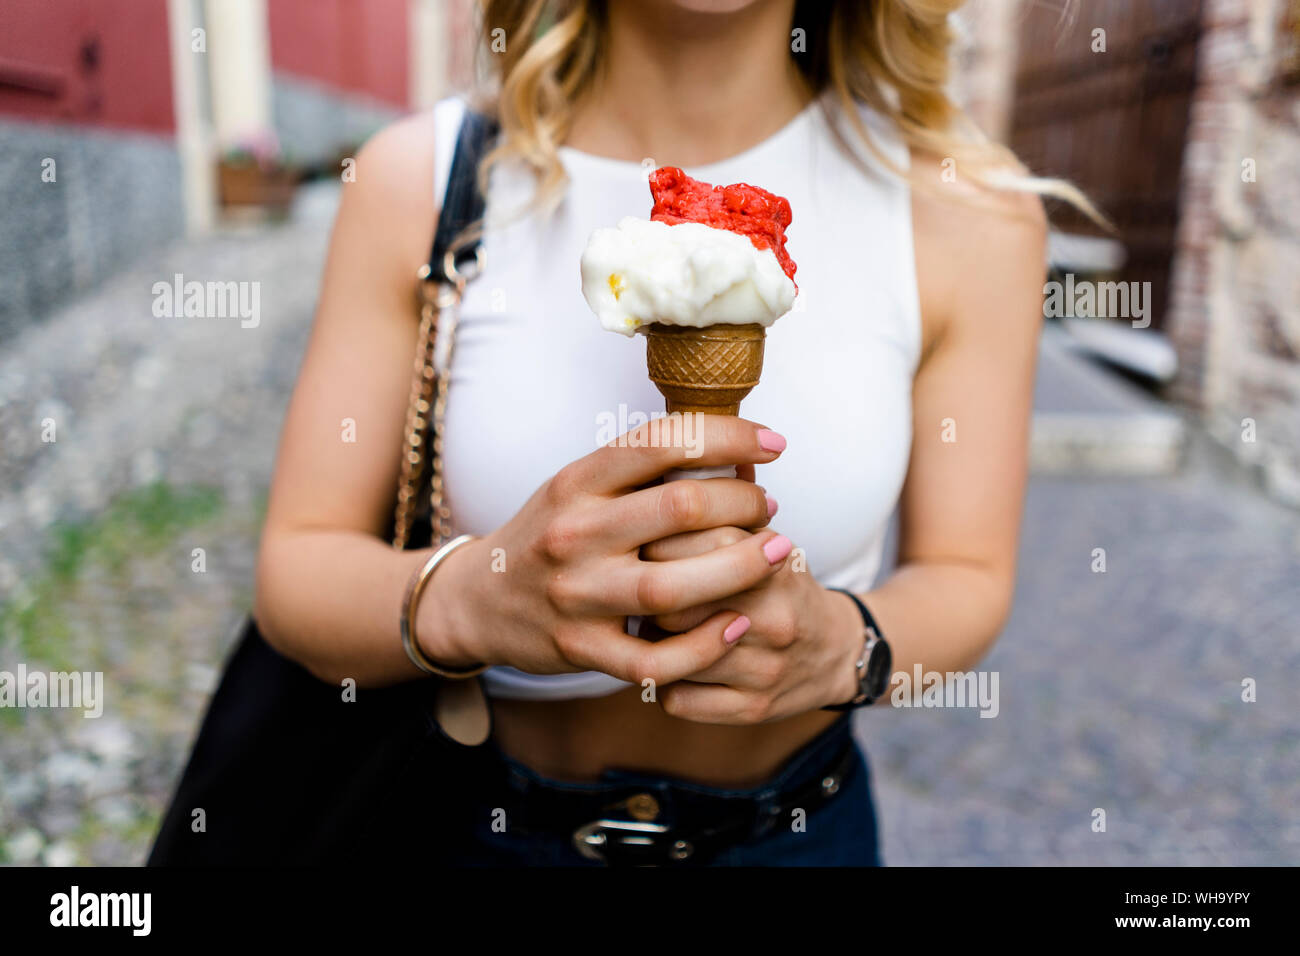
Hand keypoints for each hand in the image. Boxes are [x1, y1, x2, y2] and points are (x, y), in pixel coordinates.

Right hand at [420, 416, 791, 688]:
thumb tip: (729, 446)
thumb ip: (639, 471)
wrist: (478, 600)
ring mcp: (575, 595)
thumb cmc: (549, 535)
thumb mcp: (577, 488)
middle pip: (679, 508)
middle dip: (744, 503)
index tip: (774, 444)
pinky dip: (704, 644)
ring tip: (776, 553)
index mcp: (576, 482)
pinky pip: (654, 658)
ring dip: (740, 568)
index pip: (661, 441)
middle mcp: (573, 533)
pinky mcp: (580, 648)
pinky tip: (735, 623)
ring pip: (673, 585)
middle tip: (769, 507)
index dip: (729, 437)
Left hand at [640, 525, 865, 723]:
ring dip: (651, 640)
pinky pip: (679, 699)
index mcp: (772, 565)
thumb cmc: (783, 587)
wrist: (837, 651)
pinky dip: (665, 681)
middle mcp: (772, 619)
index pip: (688, 547)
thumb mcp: (767, 538)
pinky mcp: (752, 709)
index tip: (647, 549)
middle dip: (647, 596)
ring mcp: (763, 669)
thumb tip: (668, 477)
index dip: (654, 546)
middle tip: (642, 590)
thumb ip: (723, 508)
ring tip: (655, 625)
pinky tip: (671, 663)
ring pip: (671, 656)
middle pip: (672, 604)